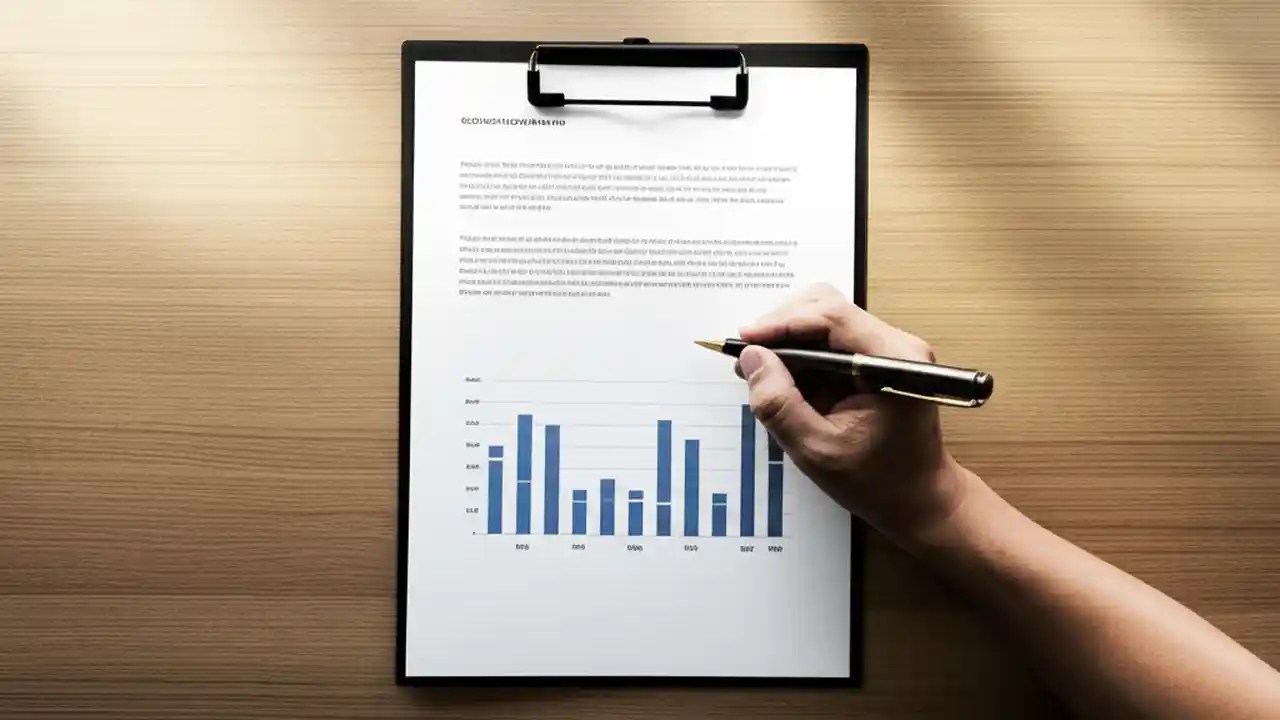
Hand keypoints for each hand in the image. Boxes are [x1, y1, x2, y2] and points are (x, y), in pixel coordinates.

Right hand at [735, 283, 969, 541]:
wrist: (919, 499)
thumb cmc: (878, 483)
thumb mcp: (817, 450)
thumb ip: (780, 405)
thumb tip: (750, 358)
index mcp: (892, 362)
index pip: (832, 316)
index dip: (782, 322)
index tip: (744, 340)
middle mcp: (895, 345)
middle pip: (828, 307)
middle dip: (782, 326)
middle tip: (748, 358)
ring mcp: (887, 350)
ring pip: (825, 320)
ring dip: (789, 340)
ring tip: (761, 371)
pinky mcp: (876, 360)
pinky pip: (831, 341)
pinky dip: (801, 353)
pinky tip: (783, 379)